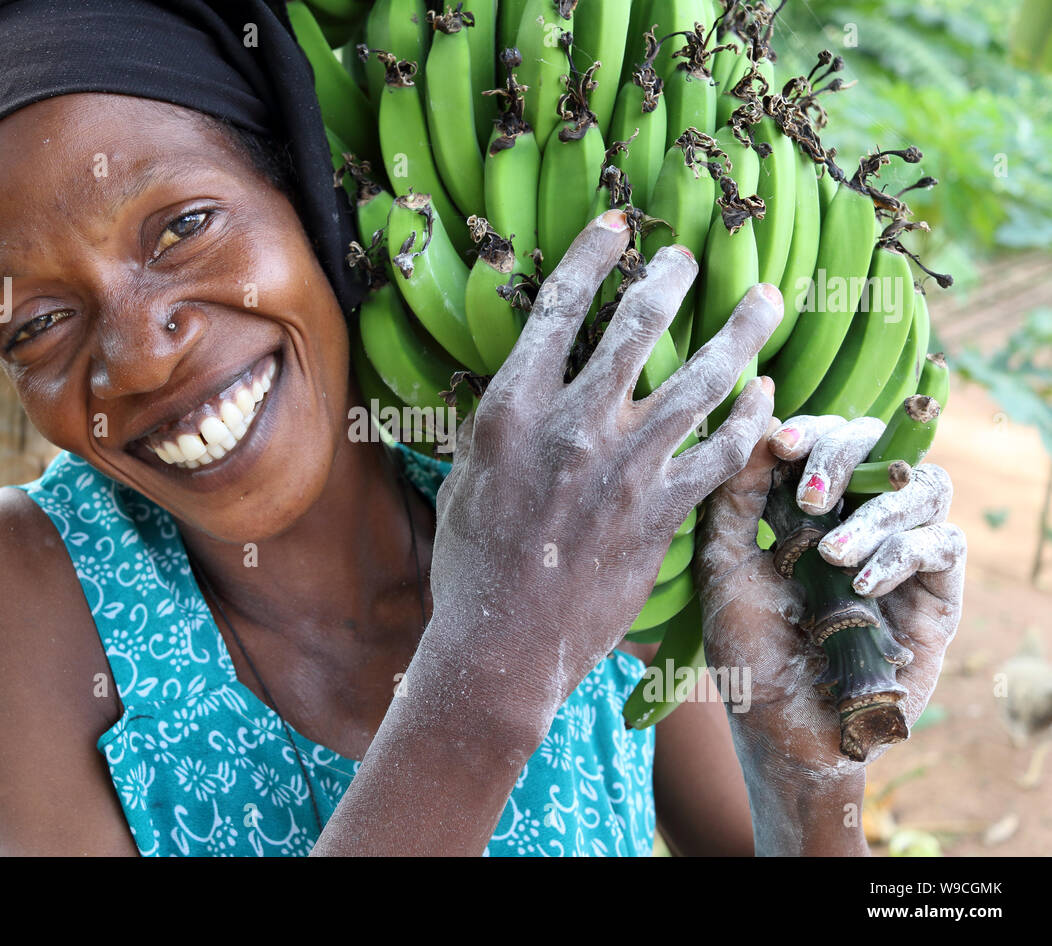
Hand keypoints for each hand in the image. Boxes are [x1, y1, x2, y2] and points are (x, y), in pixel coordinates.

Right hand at [425, 210, 782, 739]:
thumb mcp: (465, 478)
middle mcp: (573, 426)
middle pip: (639, 327)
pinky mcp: (661, 514)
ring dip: (739, 334)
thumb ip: (496, 427)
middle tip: (691, 257)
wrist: (502, 646)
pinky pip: (723, 455)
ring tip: (764, 301)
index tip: (616, 228)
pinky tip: (766, 397)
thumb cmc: (472, 564)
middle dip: (671, 278)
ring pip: (701, 381)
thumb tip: (511, 389)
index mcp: (513, 409)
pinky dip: (750, 421)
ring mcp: (624, 469)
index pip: (559, 309)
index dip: (592, 258)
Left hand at [694, 413, 966, 782]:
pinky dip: (903, 554)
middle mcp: (861, 519)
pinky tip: (860, 585)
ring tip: (828, 554)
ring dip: (874, 513)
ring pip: (924, 487)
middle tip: (808, 496)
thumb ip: (734, 495)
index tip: (778, 442)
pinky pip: (942, 545)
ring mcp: (902, 553)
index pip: (826, 439)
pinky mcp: (937, 594)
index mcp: (809, 506)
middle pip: (881, 447)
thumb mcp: (725, 566)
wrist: (781, 730)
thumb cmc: (748, 650)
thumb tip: (755, 413)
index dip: (810, 431)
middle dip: (843, 457)